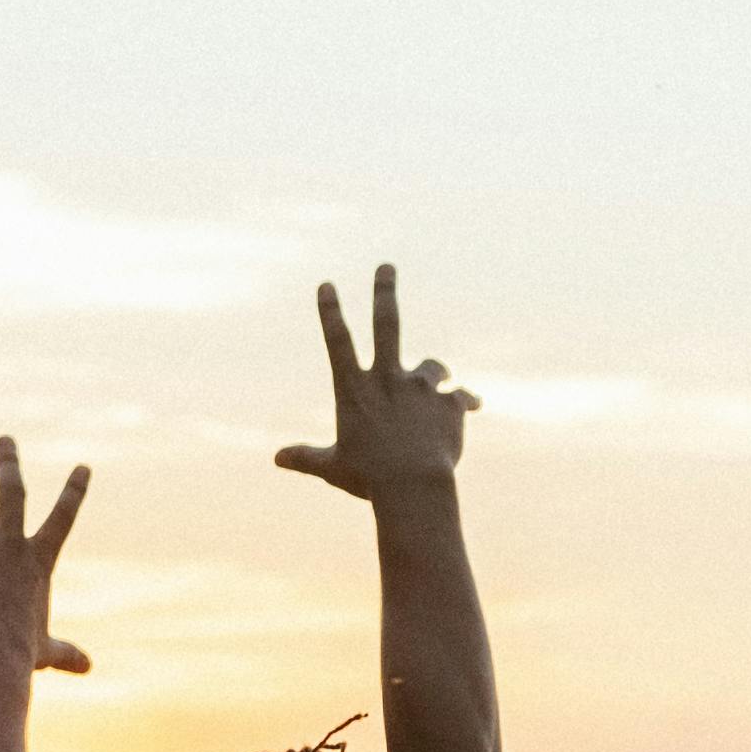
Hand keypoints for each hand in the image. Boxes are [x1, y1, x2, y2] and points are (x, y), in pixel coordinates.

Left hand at [0, 436, 97, 674]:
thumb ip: (64, 654)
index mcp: (38, 561)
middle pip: (12, 492)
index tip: (83, 467)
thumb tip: (88, 668)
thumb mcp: (46, 652)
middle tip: (5, 438)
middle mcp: (11, 543)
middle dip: (9, 461)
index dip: (74, 493)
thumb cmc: (19, 654)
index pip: (62, 520)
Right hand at [275, 264, 477, 502]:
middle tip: (386, 266)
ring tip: (439, 379)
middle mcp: (387, 378)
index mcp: (355, 390)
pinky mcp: (449, 401)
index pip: (337, 342)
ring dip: (435, 370)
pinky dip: (464, 401)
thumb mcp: (333, 467)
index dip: (330, 311)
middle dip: (384, 292)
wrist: (414, 485)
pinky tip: (473, 407)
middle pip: (386, 324)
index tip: (326, 284)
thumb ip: (307, 458)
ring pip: (432, 365)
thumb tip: (277, 459)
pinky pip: (460, 395)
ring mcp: (420, 387)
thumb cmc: (369, 478)